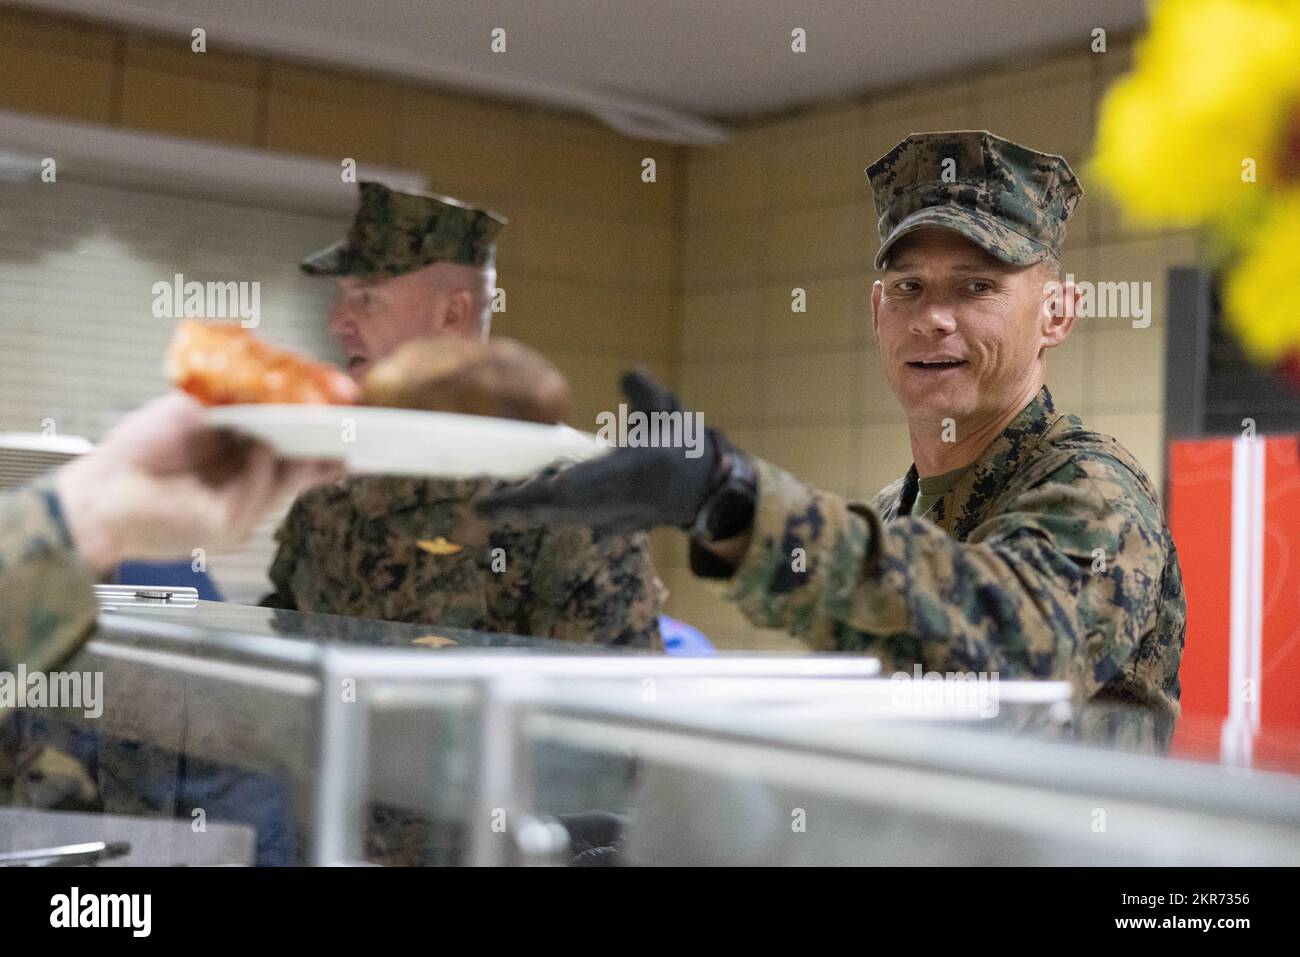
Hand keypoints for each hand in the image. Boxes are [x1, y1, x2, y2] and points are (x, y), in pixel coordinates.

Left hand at [54, 392, 342, 573]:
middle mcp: (249, 485)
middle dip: (331, 448)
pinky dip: (262, 471)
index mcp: (245, 456)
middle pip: (303, 467)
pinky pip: (258, 496)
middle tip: (358, 428)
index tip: (345, 408)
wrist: (102, 493)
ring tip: (323, 430)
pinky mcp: (228, 527)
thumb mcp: (195, 411)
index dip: (320, 428)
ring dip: (306, 456)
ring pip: (288, 482)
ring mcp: (242, 509)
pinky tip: (262, 450)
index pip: (294, 443)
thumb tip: (281, 385)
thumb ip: (237, 400)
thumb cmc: (142, 449)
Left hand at [477, 370, 730, 533]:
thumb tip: (629, 373)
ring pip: (561, 517)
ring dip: (526, 512)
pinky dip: (539, 512)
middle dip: (526, 505)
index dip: (570, 485)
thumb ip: (647, 393)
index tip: (545, 486)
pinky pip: (565, 519)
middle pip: (565, 506)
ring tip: (488, 506)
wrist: (698, 491)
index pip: (600, 479)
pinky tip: (510, 505)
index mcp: (639, 470)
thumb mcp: (669, 412)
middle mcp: (621, 499)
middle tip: (484, 506)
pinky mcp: (604, 524)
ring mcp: (612, 517)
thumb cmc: (680, 446)